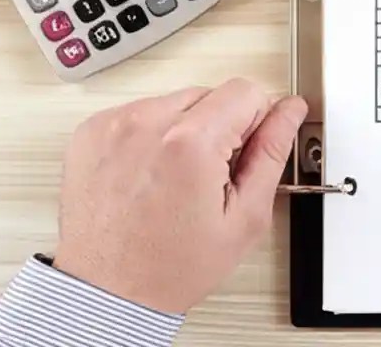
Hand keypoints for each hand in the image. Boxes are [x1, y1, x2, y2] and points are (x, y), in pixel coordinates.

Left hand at [53, 79, 307, 312]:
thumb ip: (272, 153)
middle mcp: (147, 124)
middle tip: (208, 178)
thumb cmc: (169, 266)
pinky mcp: (91, 131)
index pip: (246, 91)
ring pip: (175, 102)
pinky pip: (139, 114)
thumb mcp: (244, 218)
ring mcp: (114, 125)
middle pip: (211, 94)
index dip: (256, 122)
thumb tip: (288, 113)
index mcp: (190, 143)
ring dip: (184, 130)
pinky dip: (150, 136)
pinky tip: (149, 175)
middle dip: (220, 128)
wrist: (108, 289)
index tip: (243, 155)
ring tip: (175, 179)